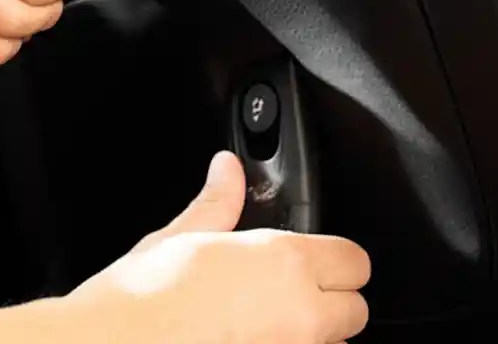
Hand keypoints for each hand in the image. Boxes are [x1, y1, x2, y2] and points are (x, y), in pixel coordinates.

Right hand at [68, 152, 370, 343]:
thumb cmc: (141, 300)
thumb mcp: (179, 238)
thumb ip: (218, 203)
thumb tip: (227, 171)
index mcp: (283, 262)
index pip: (354, 260)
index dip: (336, 259)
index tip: (313, 260)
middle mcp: (300, 313)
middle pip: (356, 311)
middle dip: (331, 303)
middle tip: (288, 294)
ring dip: (311, 334)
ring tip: (261, 322)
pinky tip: (247, 338)